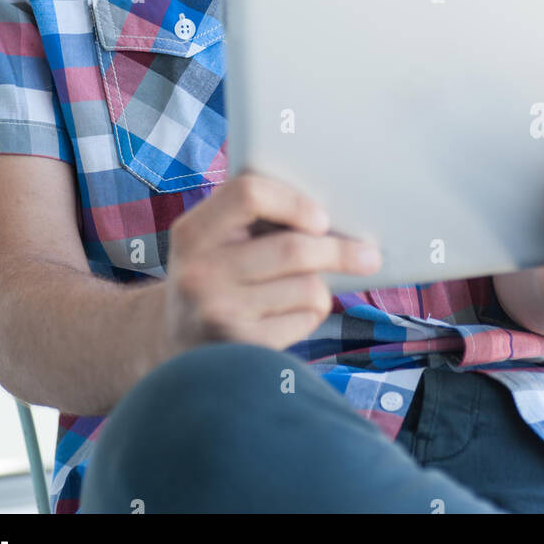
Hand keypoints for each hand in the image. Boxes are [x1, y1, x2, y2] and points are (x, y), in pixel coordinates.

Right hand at [158, 172, 382, 361]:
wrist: (174, 343)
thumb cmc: (214, 275)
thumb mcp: (213, 239)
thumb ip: (253, 217)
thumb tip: (333, 214)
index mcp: (192, 232)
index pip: (248, 194)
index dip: (293, 202)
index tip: (321, 218)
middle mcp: (199, 273)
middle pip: (293, 249)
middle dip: (339, 251)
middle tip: (370, 255)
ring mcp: (218, 315)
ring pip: (307, 288)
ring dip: (319, 286)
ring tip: (299, 289)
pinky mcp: (242, 350)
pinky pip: (304, 321)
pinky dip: (309, 315)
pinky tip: (286, 317)